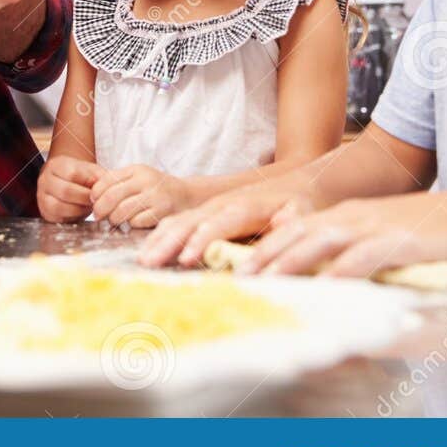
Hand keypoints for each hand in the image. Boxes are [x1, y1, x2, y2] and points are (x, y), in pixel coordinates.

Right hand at [37, 154, 101, 222]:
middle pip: (66, 191)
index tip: (98, 188)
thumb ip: (99, 175)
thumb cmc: (79, 176)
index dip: (88, 183)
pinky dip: (73, 217)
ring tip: (88, 206)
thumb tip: (108, 184)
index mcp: (56, 165)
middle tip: (96, 200)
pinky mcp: (45, 213)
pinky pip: (58, 218)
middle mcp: (45, 180)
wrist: (65, 182)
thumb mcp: (90, 170)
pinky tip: (80, 211)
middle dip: (85, 198)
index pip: (72, 174)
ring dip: (79, 209)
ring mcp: (42, 197)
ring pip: (60, 206)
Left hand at [90, 164, 190, 228]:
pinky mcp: (162, 211)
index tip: (93, 202)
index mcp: (136, 170)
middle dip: (100, 209)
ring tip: (114, 220)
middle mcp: (145, 180)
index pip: (106, 179)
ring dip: (114, 219)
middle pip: (111, 196)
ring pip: (122, 211)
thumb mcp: (139, 177)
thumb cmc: (157, 189)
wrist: (188, 195)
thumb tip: (92, 196)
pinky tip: (132, 223)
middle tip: (98, 216)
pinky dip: (131, 224)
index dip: (95, 193)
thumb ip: (119, 182)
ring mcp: (155, 195)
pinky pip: (137, 221)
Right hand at [138, 182, 316, 267]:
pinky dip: (164, 236)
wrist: (302, 183)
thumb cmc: (302, 203)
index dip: (200, 242)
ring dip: (160, 240)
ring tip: (143, 261)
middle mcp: (223, 205)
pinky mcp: (209, 213)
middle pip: (189, 222)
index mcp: (244, 207)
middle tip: (148, 263)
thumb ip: (288, 229)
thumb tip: (274, 243)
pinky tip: (152, 252)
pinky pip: (181, 222)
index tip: (184, 259)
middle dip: (168, 243)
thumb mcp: (303, 214)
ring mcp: (213, 207)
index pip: (217, 225)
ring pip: (180, 221)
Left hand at [234, 191, 446, 276]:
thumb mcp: (380, 238)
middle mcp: (352, 216)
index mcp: (344, 216)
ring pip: (320, 240)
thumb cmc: (428, 233)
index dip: (263, 247)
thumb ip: (351, 253)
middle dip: (263, 254)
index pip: (293, 229)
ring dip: (289, 261)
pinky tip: (324, 286)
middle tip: (235, 276)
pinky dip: (341, 271)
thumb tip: (325, 279)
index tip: (236, 267)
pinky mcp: (398, 240)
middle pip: (296, 233)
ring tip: (264, 281)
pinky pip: (363, 256)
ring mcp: (373, 226)